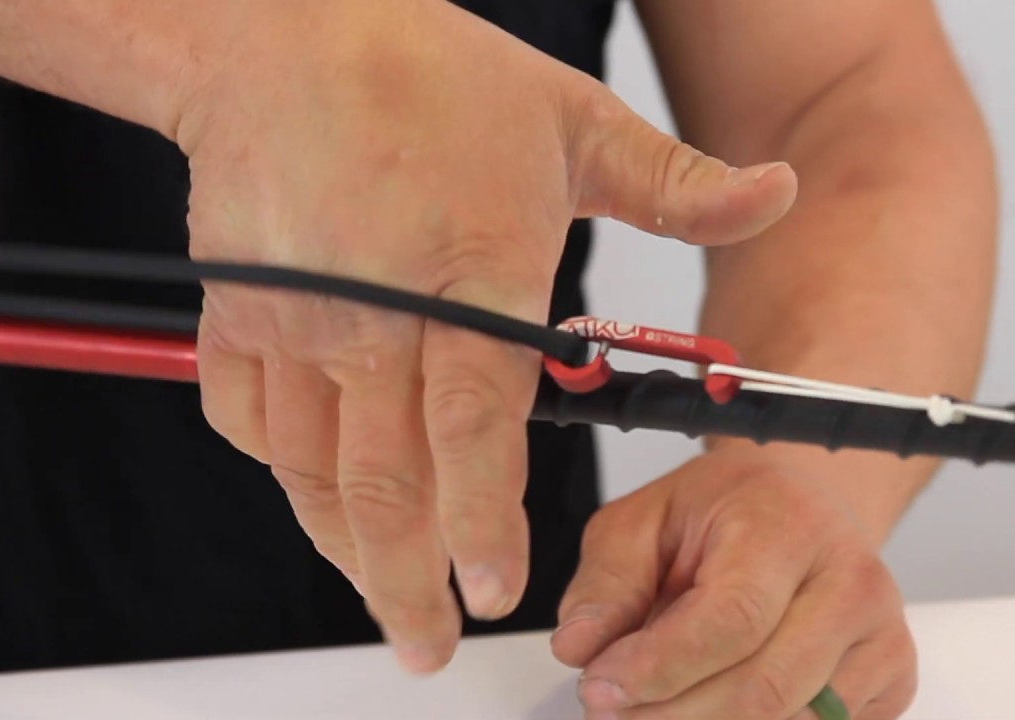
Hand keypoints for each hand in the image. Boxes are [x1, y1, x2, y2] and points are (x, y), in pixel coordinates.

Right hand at [171, 0, 797, 672]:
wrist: (287, 36)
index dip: (482, 518)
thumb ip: (679, 180)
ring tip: (379, 598)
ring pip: (312, 468)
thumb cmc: (433, 76)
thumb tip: (779, 190)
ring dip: (346, 547)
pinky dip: (284, 476)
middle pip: (386, 478)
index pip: (474, 425)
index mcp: (469, 272)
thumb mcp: (575, 122)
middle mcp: (374, 309)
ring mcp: (293, 317)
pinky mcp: (236, 314)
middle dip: (407, 577)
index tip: (492, 588)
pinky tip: (314, 505)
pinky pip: (249, 422)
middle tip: (427, 639)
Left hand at [551, 445, 916, 719]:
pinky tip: (703, 711)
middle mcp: (852, 579)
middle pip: (761, 689)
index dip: (660, 669)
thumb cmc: (724, 513)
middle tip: (610, 713)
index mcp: (791, 524)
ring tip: (648, 711)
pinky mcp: (893, 682)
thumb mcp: (644, 520)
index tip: (600, 688)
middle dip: (671, 717)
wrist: (800, 508)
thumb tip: (579, 646)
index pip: (732, 620)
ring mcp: (882, 636)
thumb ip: (609, 581)